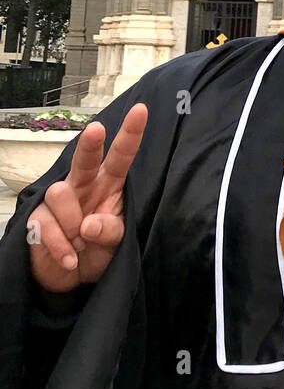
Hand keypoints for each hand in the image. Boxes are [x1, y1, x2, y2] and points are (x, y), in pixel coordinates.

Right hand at [27, 104, 147, 293]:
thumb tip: (90, 226)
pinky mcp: (37, 217)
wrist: (70, 278)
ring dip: (72, 225)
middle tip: (97, 130)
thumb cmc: (98, 250)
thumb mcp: (115, 245)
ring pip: (60, 193)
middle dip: (90, 143)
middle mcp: (84, 185)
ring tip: (81, 245)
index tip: (141, 110)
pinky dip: (61, 247)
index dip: (130, 134)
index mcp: (109, 185)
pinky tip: (70, 259)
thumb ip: (110, 231)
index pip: (121, 157)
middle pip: (85, 159)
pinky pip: (46, 224)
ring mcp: (59, 200)